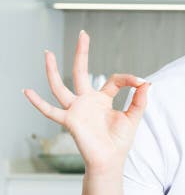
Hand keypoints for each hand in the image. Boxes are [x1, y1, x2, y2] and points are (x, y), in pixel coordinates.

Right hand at [22, 30, 149, 173]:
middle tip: (83, 34)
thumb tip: (147, 82)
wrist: (111, 160)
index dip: (128, 79)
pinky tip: (26, 91)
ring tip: (47, 53)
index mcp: (103, 99)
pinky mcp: (70, 120)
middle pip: (81, 72)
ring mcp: (76, 109)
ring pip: (60, 86)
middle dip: (82, 53)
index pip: (113, 80)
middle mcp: (87, 101)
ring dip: (52, 70)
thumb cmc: (120, 141)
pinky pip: (50, 111)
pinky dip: (37, 102)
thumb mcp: (134, 117)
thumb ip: (140, 100)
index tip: (141, 82)